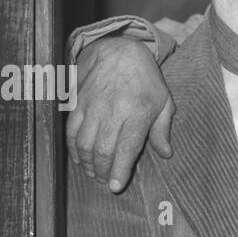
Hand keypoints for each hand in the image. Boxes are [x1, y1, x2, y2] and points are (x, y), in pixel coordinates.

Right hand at [66, 38, 174, 191]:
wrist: (119, 50)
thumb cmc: (146, 80)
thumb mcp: (164, 102)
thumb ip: (162, 130)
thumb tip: (166, 154)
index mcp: (137, 112)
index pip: (127, 149)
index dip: (119, 171)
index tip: (115, 186)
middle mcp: (113, 110)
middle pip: (102, 150)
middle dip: (101, 171)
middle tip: (104, 181)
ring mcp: (92, 105)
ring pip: (84, 143)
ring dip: (86, 163)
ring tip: (92, 172)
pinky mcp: (77, 102)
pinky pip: (71, 131)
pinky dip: (73, 148)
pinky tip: (79, 157)